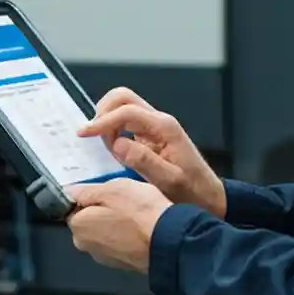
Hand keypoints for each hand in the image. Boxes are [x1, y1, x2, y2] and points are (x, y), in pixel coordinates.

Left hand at [66, 179, 172, 273]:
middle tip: (124, 199)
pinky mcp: (122, 264)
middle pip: (88, 221)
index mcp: (77, 226)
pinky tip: (141, 227)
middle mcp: (85, 246)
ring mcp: (104, 258)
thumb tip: (70, 192)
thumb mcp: (113, 188)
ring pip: (105, 232)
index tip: (108, 191)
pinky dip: (126, 236)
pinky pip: (119, 243)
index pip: (74, 207)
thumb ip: (86, 190)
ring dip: (115, 223)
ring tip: (136, 213)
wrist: (169, 243)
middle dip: (101, 210)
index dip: (90, 196)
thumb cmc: (139, 211)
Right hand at [78, 87, 226, 218]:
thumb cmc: (192, 191)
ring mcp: (154, 127)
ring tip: (106, 146)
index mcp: (164, 128)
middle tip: (93, 135)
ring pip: (122, 107)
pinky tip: (114, 149)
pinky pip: (125, 122)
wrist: (208, 196)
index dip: (103, 120)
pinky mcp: (149, 135)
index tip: (84, 134)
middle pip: (124, 98)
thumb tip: (118, 143)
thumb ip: (143, 161)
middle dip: (103, 111)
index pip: (127, 111)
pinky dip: (113, 130)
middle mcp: (159, 121)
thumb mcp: (169, 181)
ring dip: (107, 121)